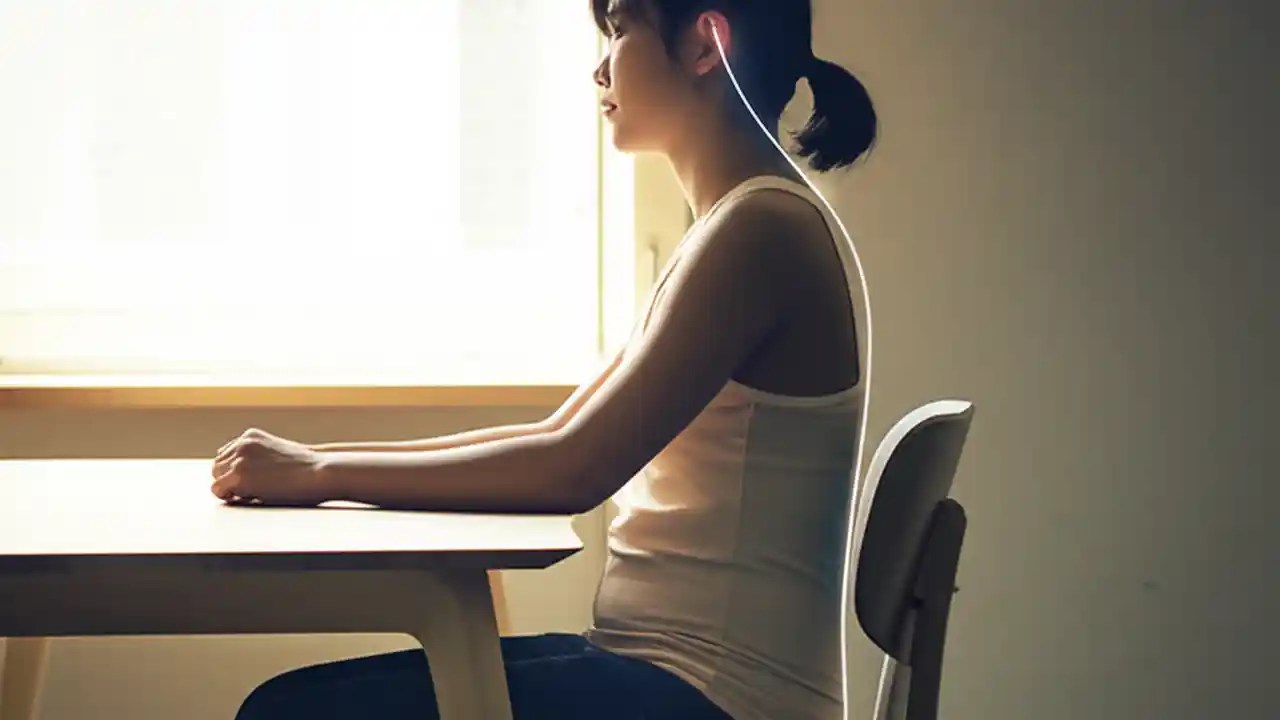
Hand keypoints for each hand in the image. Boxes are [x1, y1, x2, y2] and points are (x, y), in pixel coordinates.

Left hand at [210, 428, 330, 506]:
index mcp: (251, 435)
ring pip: (216, 477)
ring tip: (254, 493)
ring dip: (230, 487)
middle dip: (228, 479)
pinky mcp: (239, 475)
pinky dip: (228, 496)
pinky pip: (218, 490)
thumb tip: (244, 477)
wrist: (320, 472)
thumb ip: (260, 458)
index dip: (233, 471)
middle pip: (217, 465)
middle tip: (251, 491)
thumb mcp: (280, 454)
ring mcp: (239, 458)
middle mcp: (242, 443)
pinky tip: (249, 497)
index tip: (249, 482)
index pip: (226, 454)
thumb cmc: (309, 469)